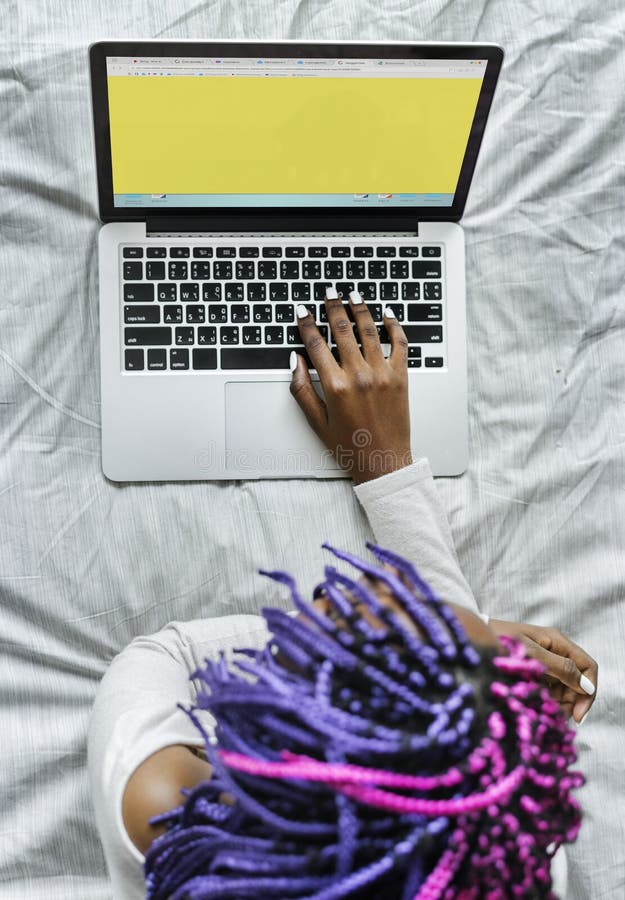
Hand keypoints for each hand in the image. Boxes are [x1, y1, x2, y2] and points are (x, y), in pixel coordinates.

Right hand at [289, 288, 411, 483]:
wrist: (384, 463)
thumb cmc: (350, 446)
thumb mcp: (316, 422)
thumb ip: (302, 390)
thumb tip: (295, 361)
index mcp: (335, 387)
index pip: (316, 344)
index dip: (306, 324)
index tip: (302, 311)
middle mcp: (359, 376)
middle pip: (342, 329)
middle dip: (332, 307)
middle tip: (328, 293)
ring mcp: (382, 374)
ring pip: (369, 330)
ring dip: (359, 309)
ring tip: (352, 295)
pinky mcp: (401, 377)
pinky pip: (400, 343)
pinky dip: (393, 326)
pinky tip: (386, 315)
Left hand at [489, 619, 597, 723]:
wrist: (472, 640)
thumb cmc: (500, 642)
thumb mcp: (533, 656)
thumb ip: (561, 668)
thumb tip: (586, 686)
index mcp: (558, 642)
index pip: (588, 666)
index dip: (589, 690)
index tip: (578, 714)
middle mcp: (554, 650)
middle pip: (577, 680)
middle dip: (572, 701)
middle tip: (556, 717)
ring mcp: (544, 660)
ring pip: (564, 687)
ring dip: (559, 703)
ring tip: (542, 712)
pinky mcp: (534, 670)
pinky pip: (549, 688)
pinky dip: (547, 699)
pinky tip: (535, 706)